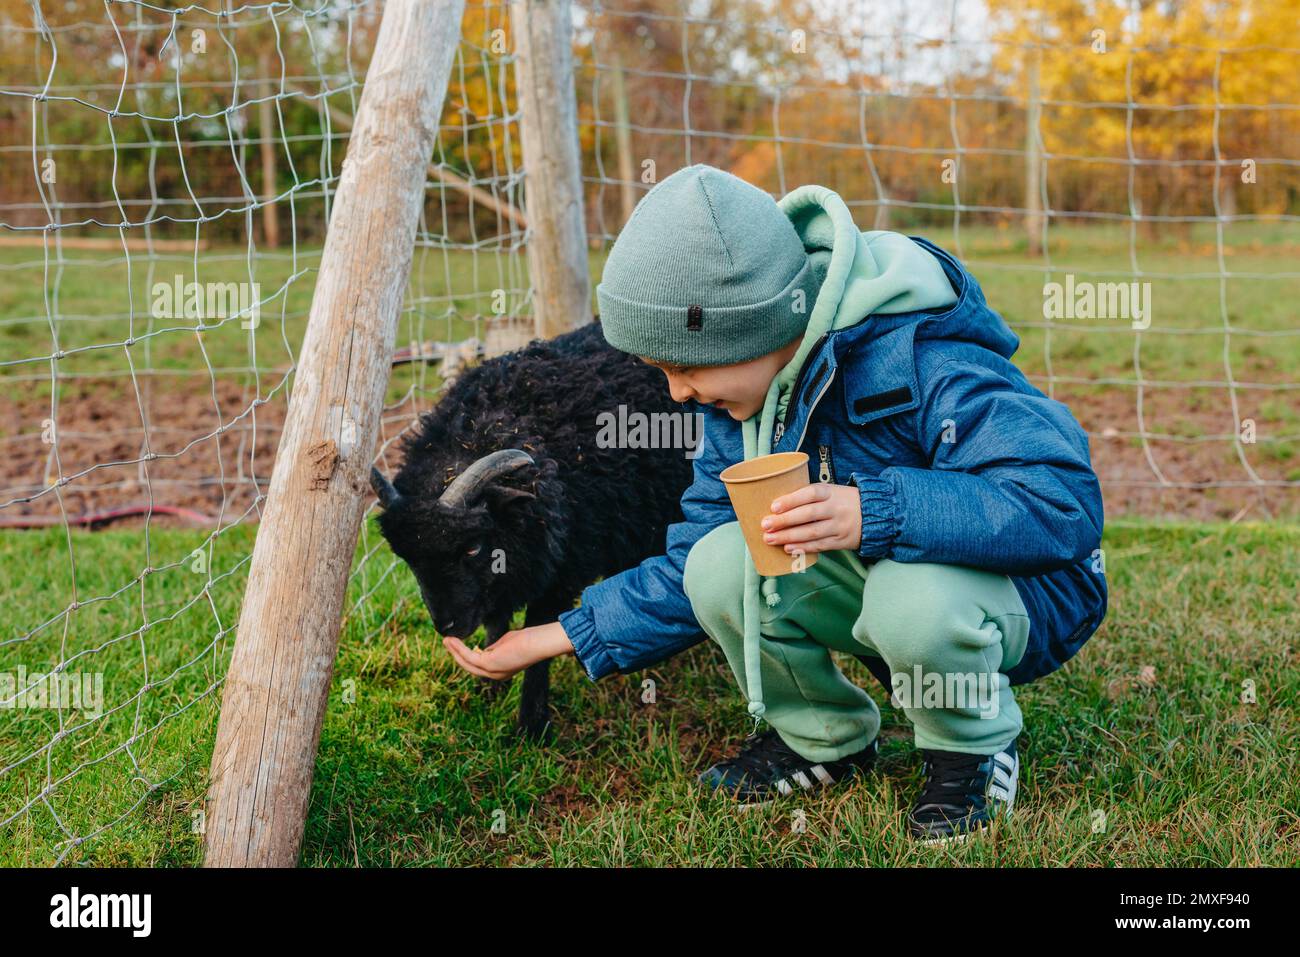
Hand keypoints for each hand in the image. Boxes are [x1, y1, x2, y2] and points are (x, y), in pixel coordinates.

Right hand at [442, 620, 573, 679]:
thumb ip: (495, 649)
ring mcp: (493, 671)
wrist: (540, 642)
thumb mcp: (507, 645)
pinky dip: (459, 648)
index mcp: (501, 671)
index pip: (479, 666)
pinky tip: (453, 640)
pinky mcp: (490, 664)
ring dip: (454, 651)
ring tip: (445, 639)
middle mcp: (496, 675)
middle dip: (456, 654)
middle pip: (470, 666)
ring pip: (467, 662)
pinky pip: (469, 656)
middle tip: (446, 642)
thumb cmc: (528, 640)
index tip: (456, 645)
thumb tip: (483, 650)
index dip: (466, 656)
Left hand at [760, 482, 861, 554]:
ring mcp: (839, 526)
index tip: (773, 507)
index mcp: (831, 492)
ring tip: (770, 539)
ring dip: (789, 537)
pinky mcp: (841, 541)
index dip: (791, 500)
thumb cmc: (843, 502)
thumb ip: (809, 497)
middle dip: (784, 521)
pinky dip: (803, 548)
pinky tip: (788, 548)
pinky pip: (819, 546)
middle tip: (765, 525)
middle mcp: (836, 508)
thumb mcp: (831, 492)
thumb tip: (778, 507)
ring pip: (811, 532)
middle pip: (808, 514)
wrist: (876, 515)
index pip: (809, 493)